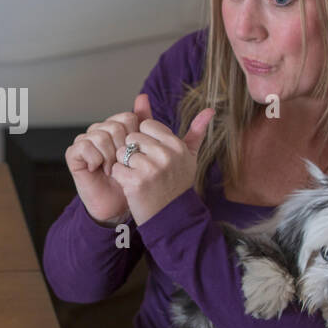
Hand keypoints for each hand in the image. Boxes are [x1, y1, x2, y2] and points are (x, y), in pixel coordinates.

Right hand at [64, 100, 147, 224]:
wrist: (118, 204)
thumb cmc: (131, 178)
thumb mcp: (142, 150)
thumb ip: (145, 123)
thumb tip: (143, 96)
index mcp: (116, 126)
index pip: (128, 117)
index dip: (134, 137)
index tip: (134, 154)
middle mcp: (99, 130)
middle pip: (115, 126)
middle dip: (122, 149)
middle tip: (121, 164)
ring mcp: (85, 141)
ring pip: (100, 135)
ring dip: (109, 156)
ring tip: (111, 169)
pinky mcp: (74, 154)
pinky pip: (84, 146)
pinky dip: (94, 159)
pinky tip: (97, 169)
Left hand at [111, 95, 213, 225]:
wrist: (172, 218)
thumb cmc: (178, 184)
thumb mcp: (189, 157)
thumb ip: (195, 132)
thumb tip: (210, 109)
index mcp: (177, 145)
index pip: (146, 125)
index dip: (144, 138)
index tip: (151, 153)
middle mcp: (166, 155)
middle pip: (132, 137)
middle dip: (133, 151)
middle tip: (145, 168)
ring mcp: (151, 169)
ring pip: (122, 152)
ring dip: (126, 165)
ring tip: (139, 177)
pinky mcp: (136, 182)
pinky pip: (117, 168)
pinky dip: (120, 177)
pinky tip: (132, 186)